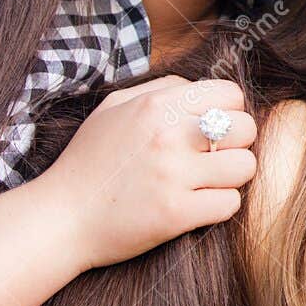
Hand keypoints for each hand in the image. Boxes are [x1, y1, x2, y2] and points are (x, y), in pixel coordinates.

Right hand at [36, 75, 256, 270]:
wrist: (59, 219)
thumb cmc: (89, 162)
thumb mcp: (114, 108)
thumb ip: (161, 89)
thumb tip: (199, 86)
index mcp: (157, 105)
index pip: (231, 94)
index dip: (229, 112)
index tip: (213, 130)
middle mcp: (169, 136)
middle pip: (246, 128)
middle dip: (234, 144)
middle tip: (211, 158)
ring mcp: (174, 175)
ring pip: (245, 166)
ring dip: (230, 177)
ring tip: (206, 182)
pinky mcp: (176, 214)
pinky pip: (231, 203)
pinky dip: (219, 206)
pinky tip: (197, 205)